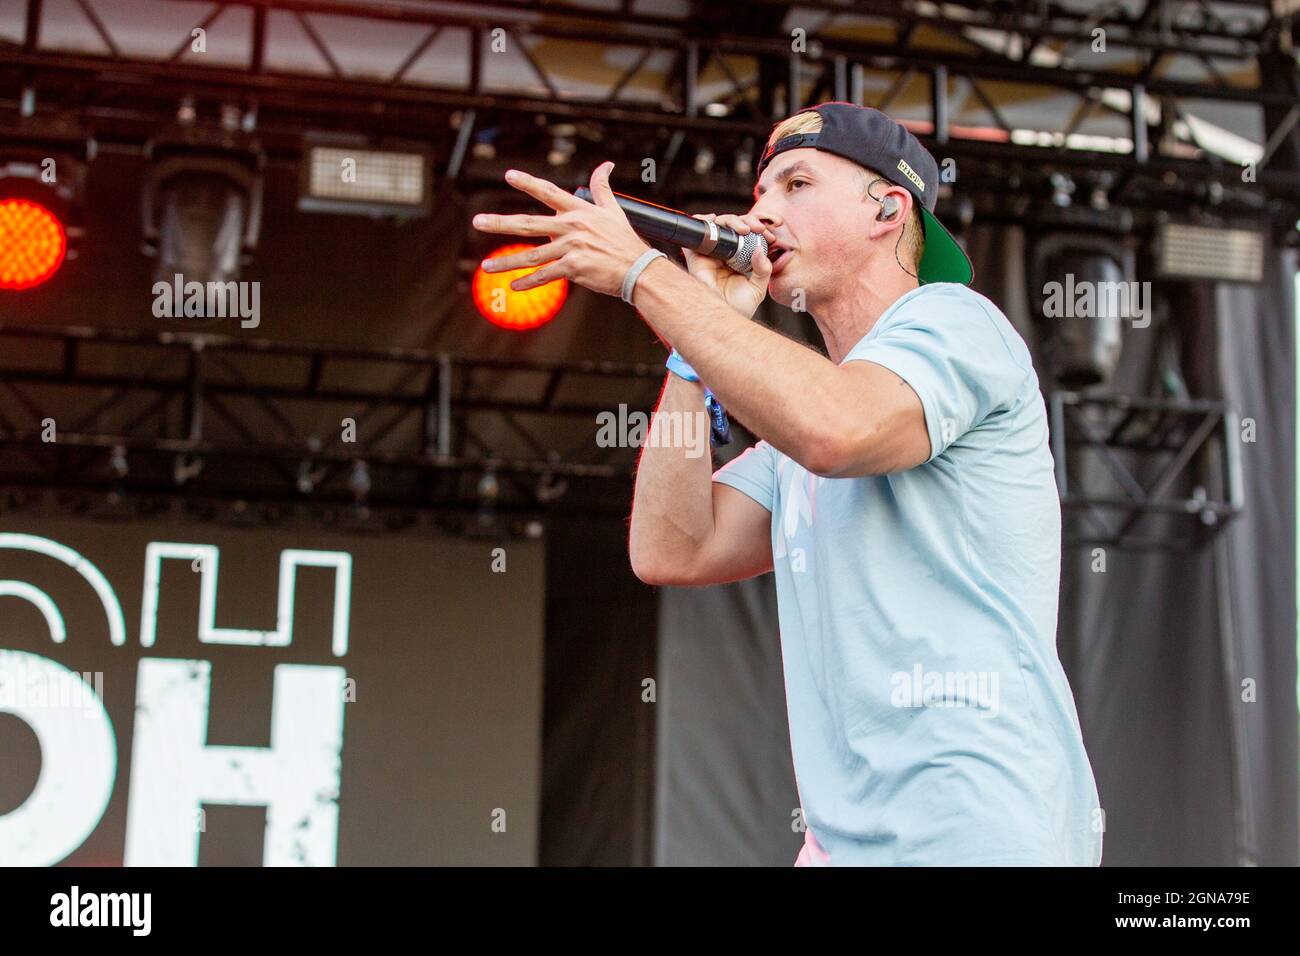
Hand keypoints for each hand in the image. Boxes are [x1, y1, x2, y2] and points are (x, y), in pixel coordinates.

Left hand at [471, 162, 651, 297]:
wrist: (639, 269)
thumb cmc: (626, 242)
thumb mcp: (615, 210)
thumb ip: (602, 188)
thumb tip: (606, 165)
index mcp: (579, 211)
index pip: (549, 192)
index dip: (528, 182)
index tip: (509, 175)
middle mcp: (571, 227)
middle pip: (528, 223)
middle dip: (500, 223)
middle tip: (477, 222)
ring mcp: (571, 248)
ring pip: (531, 255)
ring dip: (506, 262)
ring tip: (486, 267)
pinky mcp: (574, 268)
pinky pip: (545, 275)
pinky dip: (528, 282)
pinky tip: (513, 286)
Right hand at [681, 212, 774, 318]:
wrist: (722, 320)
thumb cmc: (738, 307)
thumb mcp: (758, 288)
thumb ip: (763, 269)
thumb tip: (760, 250)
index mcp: (739, 259)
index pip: (747, 236)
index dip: (758, 230)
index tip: (770, 236)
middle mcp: (724, 254)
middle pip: (733, 227)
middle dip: (747, 221)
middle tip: (758, 229)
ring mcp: (710, 254)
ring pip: (718, 226)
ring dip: (731, 220)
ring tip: (743, 228)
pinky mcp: (695, 257)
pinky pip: (696, 235)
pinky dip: (702, 223)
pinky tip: (713, 219)